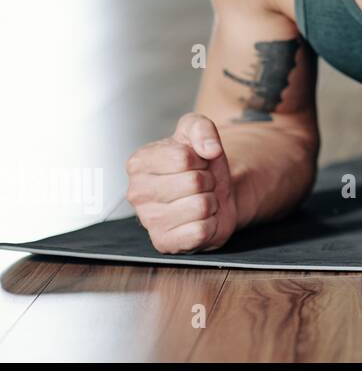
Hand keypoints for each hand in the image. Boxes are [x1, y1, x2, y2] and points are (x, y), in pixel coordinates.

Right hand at [125, 113, 238, 253]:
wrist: (215, 192)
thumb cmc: (200, 164)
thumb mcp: (197, 131)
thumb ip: (201, 127)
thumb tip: (210, 149)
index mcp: (138, 163)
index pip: (182, 158)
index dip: (199, 159)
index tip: (194, 162)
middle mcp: (137, 193)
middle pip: (193, 182)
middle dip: (207, 180)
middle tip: (200, 184)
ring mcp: (149, 221)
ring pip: (200, 206)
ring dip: (210, 201)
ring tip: (199, 199)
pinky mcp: (164, 243)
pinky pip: (200, 231)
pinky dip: (209, 224)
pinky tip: (199, 219)